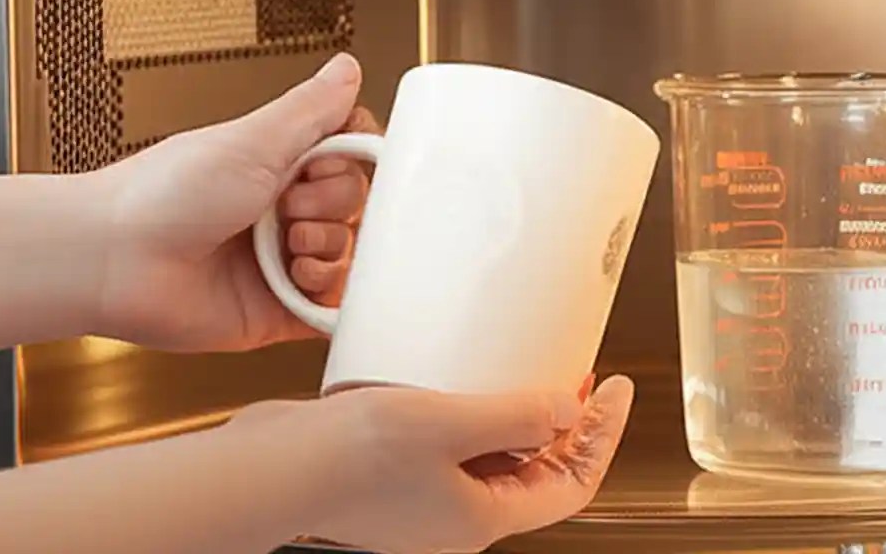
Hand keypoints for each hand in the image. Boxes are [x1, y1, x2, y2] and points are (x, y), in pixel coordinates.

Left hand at [93, 53, 377, 350]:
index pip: (348, 153)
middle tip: (288, 203)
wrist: (116, 262)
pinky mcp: (279, 309)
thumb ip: (310, 109)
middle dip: (333, 203)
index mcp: (275, 163)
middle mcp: (281, 210)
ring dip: (328, 245)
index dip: (352, 156)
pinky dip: (326, 290)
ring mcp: (281, 260)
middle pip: (355, 202)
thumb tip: (348, 67)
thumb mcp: (251, 139)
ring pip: (349, 250)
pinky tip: (295, 275)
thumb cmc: (162, 195)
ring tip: (287, 245)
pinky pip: (331, 306)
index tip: (326, 157)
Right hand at [225, 375, 634, 553]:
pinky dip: (472, 410)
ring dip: (518, 414)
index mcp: (481, 517)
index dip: (603, 435)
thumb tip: (567, 409)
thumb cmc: (348, 460)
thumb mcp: (452, 425)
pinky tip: (464, 374)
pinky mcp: (395, 471)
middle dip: (566, 424)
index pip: (572, 483)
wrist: (270, 468)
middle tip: (580, 375)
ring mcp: (425, 494)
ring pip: (495, 455)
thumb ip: (518, 416)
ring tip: (531, 367)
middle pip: (537, 471)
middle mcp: (456, 512)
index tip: (615, 389)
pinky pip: (453, 441)